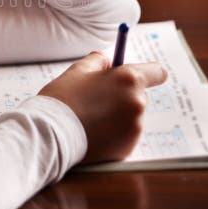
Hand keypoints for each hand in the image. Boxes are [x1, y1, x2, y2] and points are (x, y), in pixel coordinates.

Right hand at [38, 51, 166, 163]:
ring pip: (131, 117)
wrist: (50, 134)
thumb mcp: (78, 70)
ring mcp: (134, 127)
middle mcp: (137, 102)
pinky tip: (93, 133)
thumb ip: (98, 61)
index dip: (149, 72)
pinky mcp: (128, 147)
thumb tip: (108, 61)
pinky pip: (124, 135)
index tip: (141, 76)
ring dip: (117, 116)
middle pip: (140, 95)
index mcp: (128, 79)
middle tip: (98, 100)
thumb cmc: (63, 98)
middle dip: (124, 96)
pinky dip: (113, 134)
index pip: (157, 72)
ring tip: (90, 119)